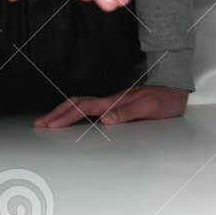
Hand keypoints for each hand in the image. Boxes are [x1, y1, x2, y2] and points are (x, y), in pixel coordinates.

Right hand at [35, 84, 187, 128]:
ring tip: (48, 121)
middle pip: (76, 103)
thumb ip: (128, 113)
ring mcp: (113, 101)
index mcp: (115, 102)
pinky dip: (76, 111)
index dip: (65, 117)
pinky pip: (90, 106)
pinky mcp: (117, 103)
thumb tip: (105, 119)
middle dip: (56, 114)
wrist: (177, 88)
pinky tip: (72, 117)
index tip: (48, 126)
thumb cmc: (166, 99)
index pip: (84, 108)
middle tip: (38, 124)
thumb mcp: (151, 108)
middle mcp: (111, 100)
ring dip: (63, 112)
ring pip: (81, 103)